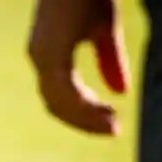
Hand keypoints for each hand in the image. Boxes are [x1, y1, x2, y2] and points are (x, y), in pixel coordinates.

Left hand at [26, 0, 129, 135]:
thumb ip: (110, 61)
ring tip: (113, 126)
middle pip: (55, 105)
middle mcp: (40, 57)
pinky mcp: (50, 55)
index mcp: (48, 55)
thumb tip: (121, 92)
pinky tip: (106, 113)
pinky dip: (84, 107)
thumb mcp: (105, 30)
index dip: (82, 114)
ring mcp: (42, 57)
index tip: (111, 121)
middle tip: (113, 131)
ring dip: (86, 119)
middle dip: (84, 121)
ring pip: (58, 104)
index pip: (59, 97)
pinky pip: (64, 93)